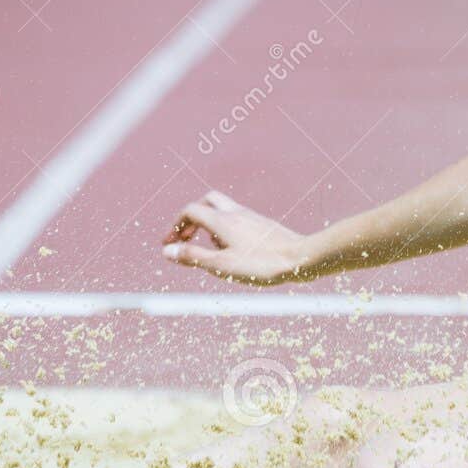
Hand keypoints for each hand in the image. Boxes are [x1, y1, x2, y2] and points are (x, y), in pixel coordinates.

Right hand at [162, 191, 310, 285]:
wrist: (301, 259)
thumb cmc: (261, 265)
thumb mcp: (221, 265)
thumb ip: (193, 257)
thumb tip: (166, 251)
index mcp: (222, 220)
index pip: (190, 211)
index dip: (175, 225)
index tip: (169, 244)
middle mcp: (236, 213)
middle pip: (207, 201)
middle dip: (192, 217)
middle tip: (186, 238)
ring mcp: (252, 218)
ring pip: (224, 211)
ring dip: (210, 225)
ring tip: (211, 251)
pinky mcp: (264, 226)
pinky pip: (239, 220)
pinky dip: (227, 230)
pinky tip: (234, 252)